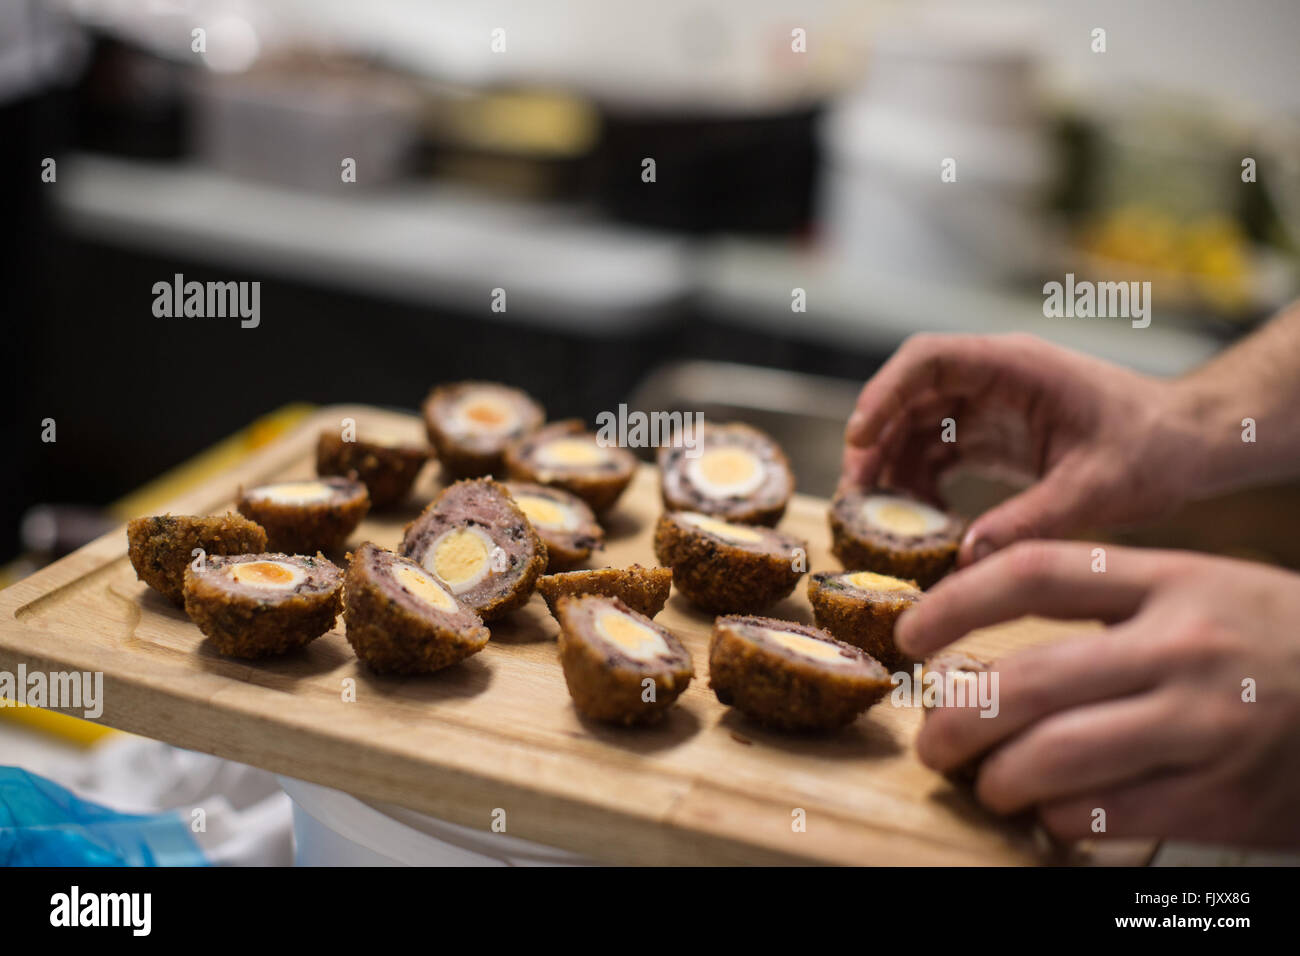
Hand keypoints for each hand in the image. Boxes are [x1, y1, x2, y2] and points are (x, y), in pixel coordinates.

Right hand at [841, 333, 1206, 565]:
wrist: (1189, 444)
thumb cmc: (1155, 450)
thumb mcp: (1094, 491)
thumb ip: (1030, 522)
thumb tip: (966, 561)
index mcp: (1015, 367)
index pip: (928, 360)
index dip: (884, 395)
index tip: (857, 439)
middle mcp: (995, 378)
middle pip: (909, 395)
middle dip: (875, 441)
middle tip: (855, 494)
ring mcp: (992, 405)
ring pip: (916, 425)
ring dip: (892, 466)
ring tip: (878, 516)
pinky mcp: (995, 435)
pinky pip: (939, 451)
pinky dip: (921, 482)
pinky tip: (923, 522)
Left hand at [897, 540, 1299, 847]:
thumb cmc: (1274, 639)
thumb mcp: (1202, 587)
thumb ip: (1109, 599)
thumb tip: (989, 640)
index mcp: (1170, 581)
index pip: (1034, 574)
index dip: (953, 604)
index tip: (909, 635)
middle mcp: (1182, 648)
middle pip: (1027, 681)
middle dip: (954, 720)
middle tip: (930, 740)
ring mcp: (1205, 727)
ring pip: (1055, 759)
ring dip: (998, 780)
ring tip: (988, 783)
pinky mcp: (1222, 799)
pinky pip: (1106, 816)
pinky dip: (1060, 820)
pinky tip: (1055, 814)